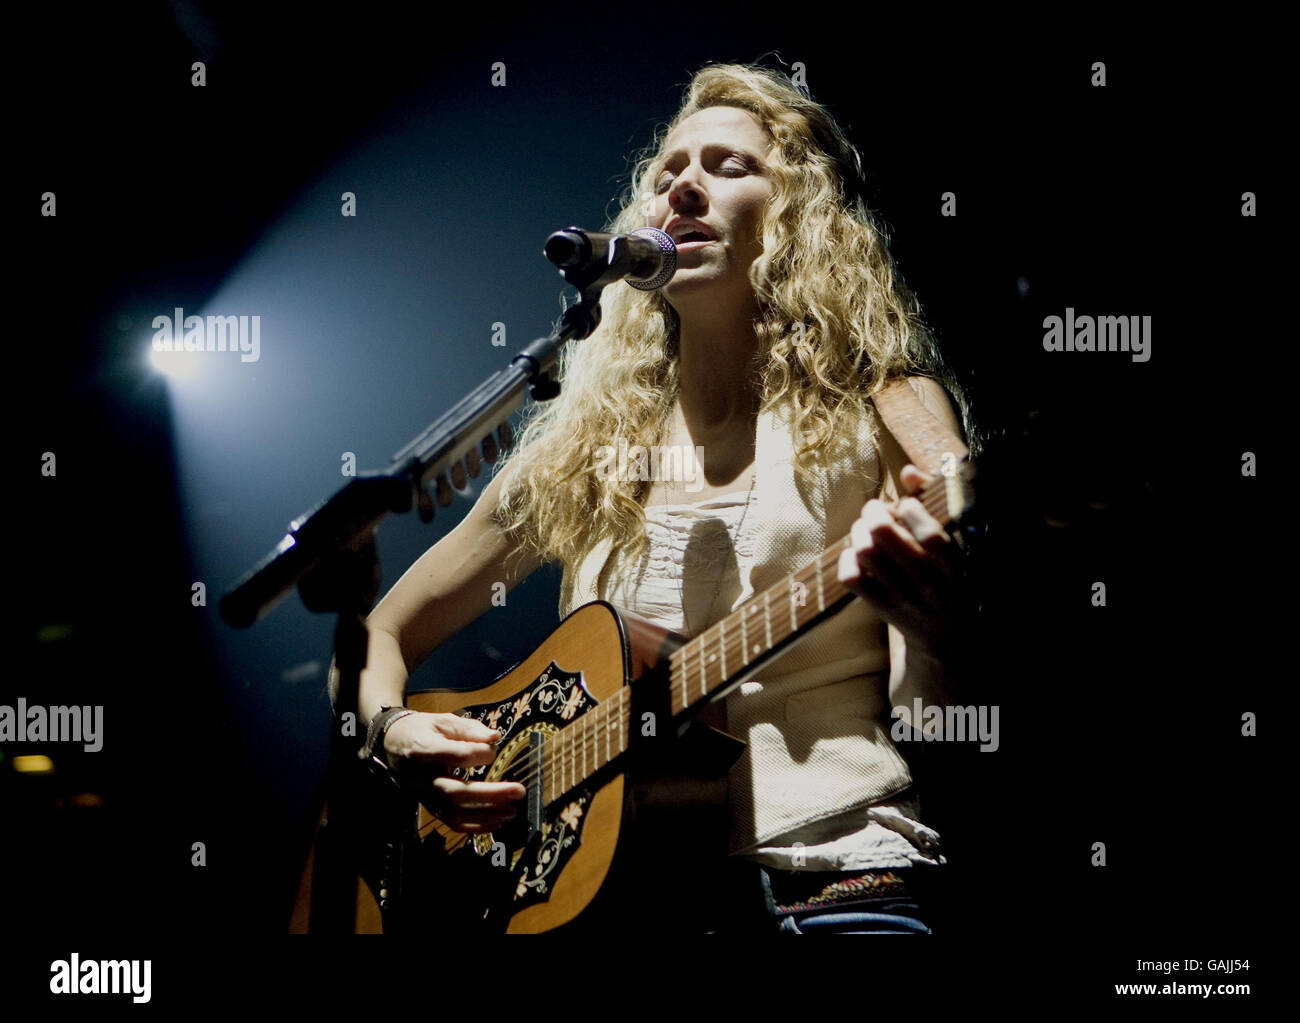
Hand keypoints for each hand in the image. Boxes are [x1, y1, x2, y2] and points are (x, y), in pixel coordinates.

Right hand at [383, 711, 525, 832]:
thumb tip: (495, 738)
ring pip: (453, 813)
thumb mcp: (443, 720)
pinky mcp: (428, 806)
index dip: (480, 753)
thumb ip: (469, 729)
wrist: (391, 743)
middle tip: (518, 791)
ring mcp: (424, 795)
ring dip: (485, 815)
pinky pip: (450, 822)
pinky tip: (496, 823)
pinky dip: (474, 827)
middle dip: (490, 794)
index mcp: (425, 749)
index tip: (494, 748)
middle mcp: (422, 777)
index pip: (456, 756)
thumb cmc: (421, 729)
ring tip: (512, 811)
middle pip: (456, 792)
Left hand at [837, 464, 963, 654]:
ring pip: (866, 553)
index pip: (929, 535)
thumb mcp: (956, 545)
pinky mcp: (881, 608)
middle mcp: (929, 584)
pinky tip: (856, 552)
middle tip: (876, 510)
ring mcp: (904, 598)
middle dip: (874, 512)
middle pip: (885, 536)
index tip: (905, 505)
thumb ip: (935, 504)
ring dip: (859, 531)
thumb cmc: (951, 577)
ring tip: (865, 527)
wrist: (947, 638)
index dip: (910, 509)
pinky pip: (852, 578)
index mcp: (954, 566)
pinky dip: (847, 558)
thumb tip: (907, 471)